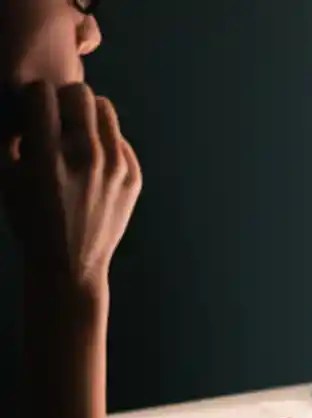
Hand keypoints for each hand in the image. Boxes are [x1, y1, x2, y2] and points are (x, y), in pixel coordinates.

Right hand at [2, 81, 140, 302]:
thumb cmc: (30, 220)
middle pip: (79, 93)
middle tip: (56, 117)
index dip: (33, 97)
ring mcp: (115, 167)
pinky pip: (119, 139)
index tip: (32, 111)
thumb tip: (27, 103)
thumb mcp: (6, 178)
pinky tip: (92, 163)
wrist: (71, 264)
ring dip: (87, 115)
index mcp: (48, 157)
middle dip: (62, 99)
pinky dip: (104, 143)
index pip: (43, 93)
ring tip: (75, 134)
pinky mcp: (134, 177)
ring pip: (105, 109)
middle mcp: (86, 158)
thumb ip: (13, 137)